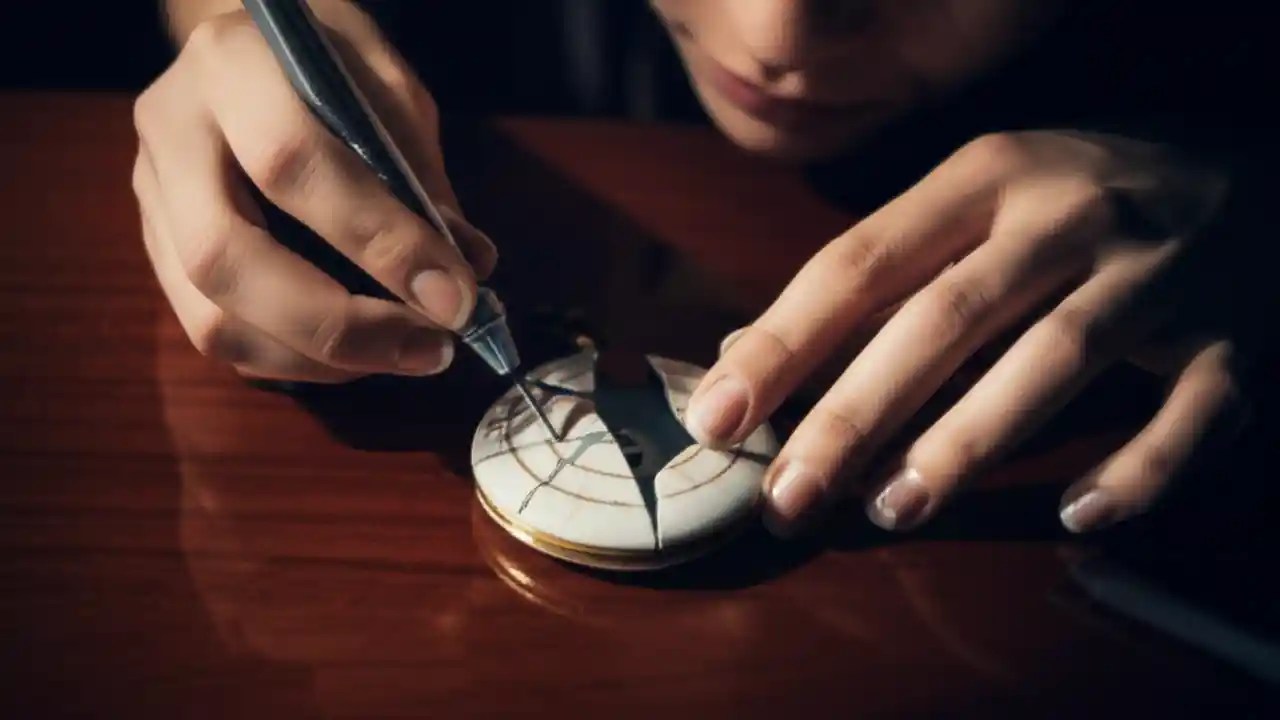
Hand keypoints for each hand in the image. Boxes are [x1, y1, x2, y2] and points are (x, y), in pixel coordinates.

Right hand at [132, 4, 495, 382]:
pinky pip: (212, 331)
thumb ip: (418, 173)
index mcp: (231, 67)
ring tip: (401, 355)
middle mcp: (171, 131)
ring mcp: (153, 195)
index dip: (380, 243)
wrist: (249, 43)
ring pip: (209, 317)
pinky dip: (292, 359)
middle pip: (226, 260)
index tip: (455, 300)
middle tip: (428, 350)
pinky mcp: (156, 246)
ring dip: (317, 360)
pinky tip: (354, 353)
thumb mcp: (388, 89)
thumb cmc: (329, 63)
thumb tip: (468, 267)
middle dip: (340, 327)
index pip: (293, 165)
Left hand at [687, 130, 1262, 535]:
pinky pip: (1185, 413)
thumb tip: (745, 351)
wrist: (1254, 165)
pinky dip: (1135, 468)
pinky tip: (1074, 513)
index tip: (717, 416)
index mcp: (986, 174)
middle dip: (853, 414)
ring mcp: (1156, 272)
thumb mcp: (977, 196)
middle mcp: (1066, 213)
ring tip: (890, 510)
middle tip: (788, 495)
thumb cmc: (1076, 195)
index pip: (859, 262)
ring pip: (1051, 363)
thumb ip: (878, 269)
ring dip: (964, 444)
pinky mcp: (1233, 335)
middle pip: (943, 320)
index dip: (782, 344)